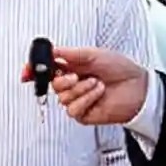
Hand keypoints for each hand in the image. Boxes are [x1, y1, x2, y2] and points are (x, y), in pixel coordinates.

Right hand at [22, 46, 147, 125]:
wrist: (138, 88)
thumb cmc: (120, 70)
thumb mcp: (93, 54)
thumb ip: (69, 54)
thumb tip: (52, 51)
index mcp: (71, 67)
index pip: (46, 69)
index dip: (34, 70)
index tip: (27, 71)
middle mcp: (72, 84)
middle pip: (51, 84)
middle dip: (63, 79)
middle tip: (76, 74)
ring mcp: (77, 99)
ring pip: (62, 97)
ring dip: (80, 89)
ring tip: (96, 83)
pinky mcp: (83, 114)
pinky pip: (73, 109)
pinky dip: (86, 99)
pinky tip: (98, 93)